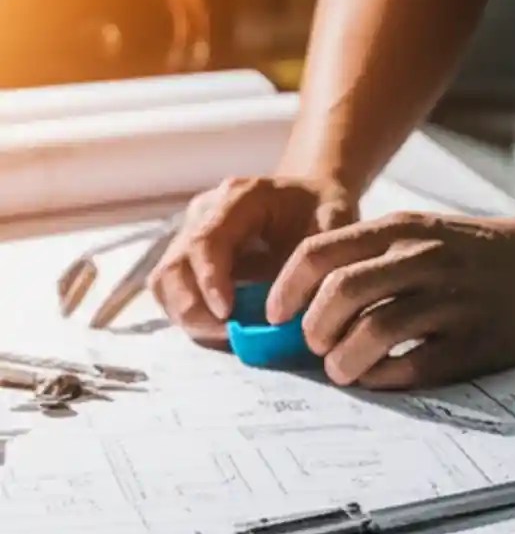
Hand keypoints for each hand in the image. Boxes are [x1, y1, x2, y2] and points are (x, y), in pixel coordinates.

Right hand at [148, 176, 357, 341]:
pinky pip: (173, 292)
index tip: (228, 316)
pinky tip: (223, 330)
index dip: (211, 282)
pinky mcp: (189, 256)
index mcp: (239, 197)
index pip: (206, 241)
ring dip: (189, 316)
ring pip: (165, 282)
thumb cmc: (322, 211)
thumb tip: (283, 317)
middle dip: (194, 309)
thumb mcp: (330, 229)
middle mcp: (205, 212)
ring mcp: (191, 233)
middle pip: (174, 265)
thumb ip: (308, 266)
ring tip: (227, 336)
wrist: (311, 197)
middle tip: (229, 336)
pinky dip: (192, 315)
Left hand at [266, 211, 514, 388]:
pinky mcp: (474, 342)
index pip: (319, 254)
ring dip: (343, 361)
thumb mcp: (422, 233)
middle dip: (313, 329)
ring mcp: (452, 301)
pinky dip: (383, 378)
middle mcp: (425, 260)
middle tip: (315, 345)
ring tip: (342, 369)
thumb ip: (370, 257)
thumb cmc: (474, 255)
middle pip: (341, 294)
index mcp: (403, 230)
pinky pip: (413, 366)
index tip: (276, 315)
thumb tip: (304, 301)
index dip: (285, 290)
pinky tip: (378, 376)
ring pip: (373, 333)